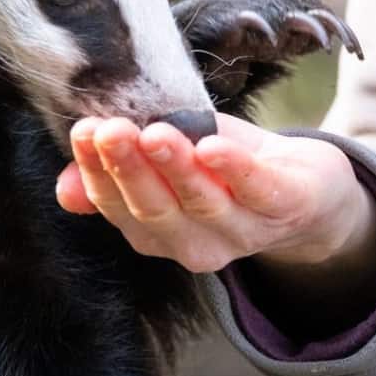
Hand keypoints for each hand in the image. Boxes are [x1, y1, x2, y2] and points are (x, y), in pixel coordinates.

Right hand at [56, 113, 375, 290]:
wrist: (310, 187)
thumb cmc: (226, 168)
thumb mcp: (168, 163)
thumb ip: (120, 172)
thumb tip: (64, 188)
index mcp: (161, 232)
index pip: (119, 207)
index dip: (98, 173)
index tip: (83, 132)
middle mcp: (196, 244)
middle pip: (156, 212)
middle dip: (130, 171)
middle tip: (111, 131)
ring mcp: (244, 231)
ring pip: (202, 204)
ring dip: (176, 169)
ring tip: (155, 134)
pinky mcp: (287, 206)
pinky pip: (257, 191)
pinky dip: (234, 170)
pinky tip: (213, 147)